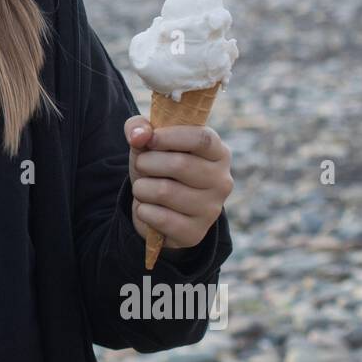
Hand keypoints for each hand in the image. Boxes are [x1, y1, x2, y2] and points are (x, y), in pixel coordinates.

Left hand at [124, 117, 232, 249]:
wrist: (158, 210)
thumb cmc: (158, 167)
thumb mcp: (148, 143)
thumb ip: (139, 128)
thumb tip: (138, 135)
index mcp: (218, 152)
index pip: (202, 138)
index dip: (170, 137)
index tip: (149, 139)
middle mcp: (222, 181)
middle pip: (180, 165)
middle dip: (148, 163)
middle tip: (141, 165)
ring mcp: (211, 210)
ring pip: (165, 191)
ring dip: (142, 187)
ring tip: (144, 188)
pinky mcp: (195, 233)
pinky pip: (159, 218)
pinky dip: (143, 211)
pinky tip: (148, 209)